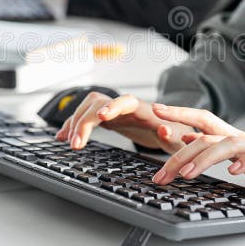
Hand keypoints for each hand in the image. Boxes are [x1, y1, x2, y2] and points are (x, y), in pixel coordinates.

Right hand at [55, 93, 192, 154]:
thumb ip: (174, 136)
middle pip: (100, 103)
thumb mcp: (181, 140)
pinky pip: (87, 117)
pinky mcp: (109, 117)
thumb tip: (164, 130)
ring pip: (89, 107)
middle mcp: (127, 106)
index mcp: (145, 109)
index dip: (112, 107)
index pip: (126, 101)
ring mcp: (116, 110)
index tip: (101, 117)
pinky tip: (63, 137)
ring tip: (69, 142)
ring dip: (76, 122)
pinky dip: (74, 125)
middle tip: (76, 144)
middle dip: (84, 121)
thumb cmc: (178, 135)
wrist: (173, 129)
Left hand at [150, 104, 244, 202]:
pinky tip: (234, 172)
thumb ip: (210, 146)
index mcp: (229, 136)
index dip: (179, 112)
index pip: (201, 119)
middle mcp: (242, 137)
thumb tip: (184, 137)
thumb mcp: (234, 155)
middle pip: (207, 137)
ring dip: (205, 159)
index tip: (155, 109)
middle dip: (181, 153)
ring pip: (229, 144)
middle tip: (162, 174)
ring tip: (188, 174)